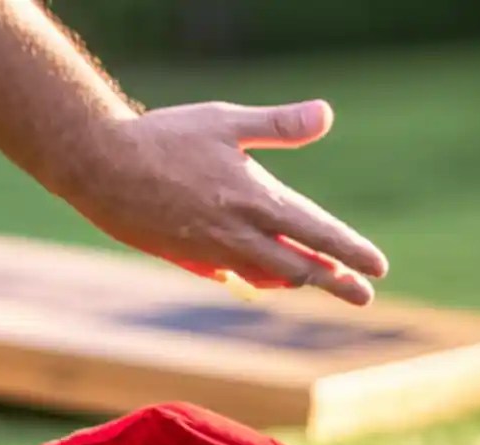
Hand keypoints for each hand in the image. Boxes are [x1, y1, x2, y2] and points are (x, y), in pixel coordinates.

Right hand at [58, 99, 388, 305]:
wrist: (101, 167)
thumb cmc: (165, 137)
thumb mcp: (226, 122)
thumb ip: (279, 125)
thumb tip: (326, 114)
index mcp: (257, 199)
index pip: (318, 233)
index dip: (351, 252)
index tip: (378, 268)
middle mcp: (240, 233)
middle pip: (300, 267)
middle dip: (336, 281)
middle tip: (364, 294)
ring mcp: (213, 251)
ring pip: (268, 275)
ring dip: (298, 279)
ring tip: (320, 280)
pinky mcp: (189, 257)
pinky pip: (234, 273)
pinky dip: (258, 276)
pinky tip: (265, 274)